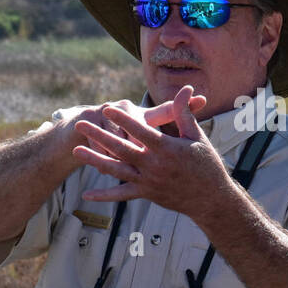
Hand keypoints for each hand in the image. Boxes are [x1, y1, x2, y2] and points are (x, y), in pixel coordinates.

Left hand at [73, 85, 232, 220]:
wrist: (211, 199)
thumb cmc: (206, 164)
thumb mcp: (196, 137)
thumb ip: (184, 113)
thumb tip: (185, 89)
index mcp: (167, 148)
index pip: (140, 130)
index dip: (123, 118)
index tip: (108, 108)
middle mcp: (154, 165)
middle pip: (121, 148)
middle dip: (99, 136)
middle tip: (81, 124)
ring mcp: (148, 181)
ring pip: (116, 170)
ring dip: (95, 160)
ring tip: (76, 150)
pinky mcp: (146, 194)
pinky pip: (122, 195)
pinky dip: (104, 195)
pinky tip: (87, 194)